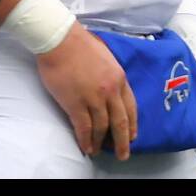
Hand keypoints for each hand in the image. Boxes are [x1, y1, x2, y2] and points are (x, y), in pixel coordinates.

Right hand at [36, 22, 137, 159]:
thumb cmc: (81, 45)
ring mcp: (93, 98)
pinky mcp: (75, 103)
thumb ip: (112, 75)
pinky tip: (86, 147)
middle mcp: (110, 90)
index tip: (133, 136)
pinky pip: (83, 128)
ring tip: (98, 151)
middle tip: (124, 154)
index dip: (132, 124)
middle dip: (123, 141)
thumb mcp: (107, 58)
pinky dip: (86, 140)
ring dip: (101, 142)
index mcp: (120, 78)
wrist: (61, 41)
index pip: (130, 107)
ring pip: (102, 127)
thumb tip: (112, 88)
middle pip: (120, 122)